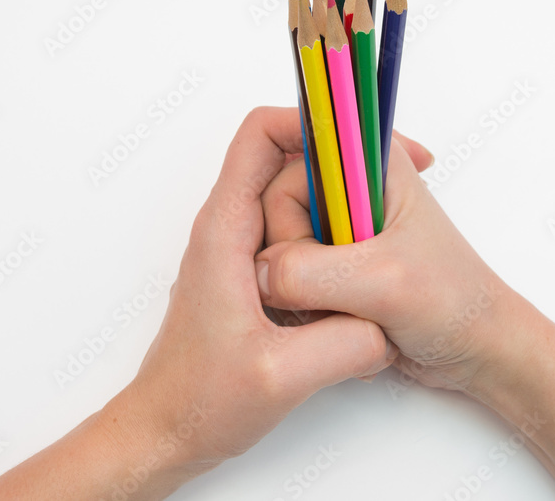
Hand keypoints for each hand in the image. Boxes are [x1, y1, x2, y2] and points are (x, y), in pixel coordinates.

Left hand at [102, 108, 398, 483]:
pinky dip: (336, 247)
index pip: (263, 133)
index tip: (364, 146)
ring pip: (303, 203)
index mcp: (226, 229)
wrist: (167, 432)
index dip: (316, 123)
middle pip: (293, 164)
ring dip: (342, 219)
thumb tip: (387, 323)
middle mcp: (233, 228)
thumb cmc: (200, 401)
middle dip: (342, 179)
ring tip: (372, 260)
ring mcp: (247, 251)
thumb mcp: (282, 377)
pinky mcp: (261, 275)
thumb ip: (344, 344)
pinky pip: (304, 239)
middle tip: (382, 216)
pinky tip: (357, 289)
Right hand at [255, 121, 517, 394]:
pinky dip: (301, 303)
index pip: (292, 148)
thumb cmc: (453, 302)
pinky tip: (336, 320)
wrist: (474, 347)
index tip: (303, 245)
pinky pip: (286, 276)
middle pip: (274, 203)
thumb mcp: (382, 283)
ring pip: (275, 246)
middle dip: (291, 255)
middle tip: (331, 289)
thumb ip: (311, 272)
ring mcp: (337, 228)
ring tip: (342, 309)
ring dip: (296, 287)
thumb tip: (256, 274)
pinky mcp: (330, 264)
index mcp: (369, 163)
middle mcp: (348, 188)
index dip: (285, 193)